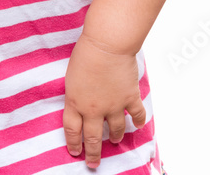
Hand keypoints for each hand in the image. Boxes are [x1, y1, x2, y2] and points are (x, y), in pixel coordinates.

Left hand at [63, 31, 146, 168]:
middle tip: (93, 163)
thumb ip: (75, 92)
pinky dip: (139, 121)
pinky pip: (137, 115)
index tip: (75, 152)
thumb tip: (78, 101)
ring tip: (114, 140)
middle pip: (92, 138)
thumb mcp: (71, 76)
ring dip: (115, 136)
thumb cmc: (85, 53)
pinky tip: (138, 125)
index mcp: (75, 102)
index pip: (72, 130)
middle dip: (93, 153)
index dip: (73, 143)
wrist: (107, 45)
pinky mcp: (129, 98)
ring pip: (115, 130)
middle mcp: (94, 109)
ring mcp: (113, 106)